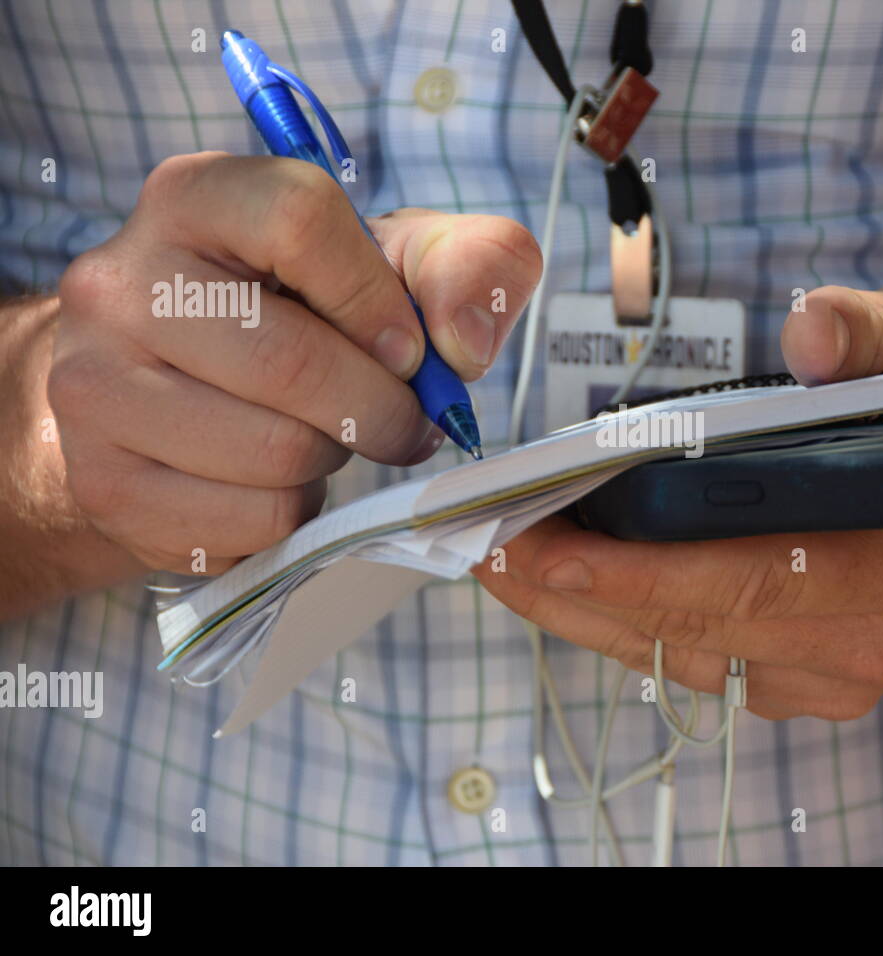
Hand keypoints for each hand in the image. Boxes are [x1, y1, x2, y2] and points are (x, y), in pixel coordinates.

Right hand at [49, 151, 539, 575]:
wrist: (162, 400)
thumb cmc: (296, 317)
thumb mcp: (386, 264)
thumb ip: (465, 265)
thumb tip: (465, 342)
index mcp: (194, 199)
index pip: (299, 217)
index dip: (379, 298)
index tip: (408, 350)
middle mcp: (121, 282)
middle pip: (293, 362)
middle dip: (380, 408)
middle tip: (399, 421)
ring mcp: (94, 386)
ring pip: (276, 453)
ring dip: (331, 460)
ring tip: (316, 436)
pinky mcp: (104, 483)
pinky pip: (252, 522)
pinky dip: (293, 513)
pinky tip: (271, 480)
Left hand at [475, 279, 882, 719]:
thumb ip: (878, 326)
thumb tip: (807, 338)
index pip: (749, 580)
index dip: (634, 569)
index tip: (536, 542)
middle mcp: (872, 645)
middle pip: (694, 629)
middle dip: (577, 589)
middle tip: (480, 545)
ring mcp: (835, 678)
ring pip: (678, 656)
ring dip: (583, 612)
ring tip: (500, 559)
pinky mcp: (801, 685)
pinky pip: (692, 663)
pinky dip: (621, 622)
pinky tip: (564, 580)